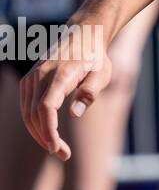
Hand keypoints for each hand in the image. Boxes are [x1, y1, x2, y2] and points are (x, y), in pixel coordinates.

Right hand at [20, 26, 114, 160]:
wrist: (82, 36)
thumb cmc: (95, 58)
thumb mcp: (102, 74)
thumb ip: (89, 92)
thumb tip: (74, 114)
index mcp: (60, 74)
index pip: (46, 108)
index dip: (48, 131)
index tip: (57, 148)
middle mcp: (40, 76)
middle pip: (34, 115)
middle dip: (46, 138)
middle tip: (63, 154)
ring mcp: (31, 78)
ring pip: (27, 113)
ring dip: (39, 134)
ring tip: (58, 148)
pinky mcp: (28, 81)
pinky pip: (26, 107)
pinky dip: (34, 123)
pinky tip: (48, 134)